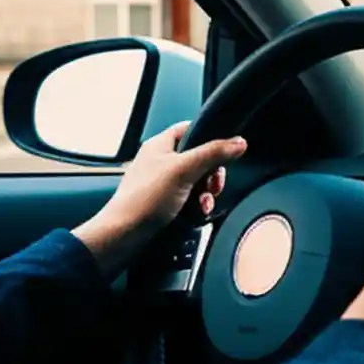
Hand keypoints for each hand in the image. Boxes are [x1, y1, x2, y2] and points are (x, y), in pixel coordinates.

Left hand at [72, 121, 246, 271]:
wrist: (125, 234)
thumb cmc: (144, 198)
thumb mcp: (185, 170)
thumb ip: (213, 153)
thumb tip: (238, 142)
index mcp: (160, 144)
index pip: (191, 129)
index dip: (209, 138)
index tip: (223, 153)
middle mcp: (160, 161)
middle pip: (198, 158)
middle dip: (211, 174)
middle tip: (213, 186)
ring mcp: (162, 183)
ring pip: (196, 181)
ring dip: (205, 193)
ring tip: (204, 204)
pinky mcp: (163, 203)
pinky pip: (188, 199)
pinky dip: (196, 206)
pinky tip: (198, 213)